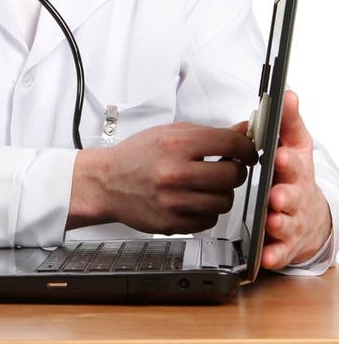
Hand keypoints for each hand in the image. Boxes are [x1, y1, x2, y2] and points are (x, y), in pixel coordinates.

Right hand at [67, 122, 256, 234]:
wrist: (107, 182)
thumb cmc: (137, 155)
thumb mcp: (170, 133)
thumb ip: (208, 133)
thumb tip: (242, 131)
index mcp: (176, 144)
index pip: (230, 143)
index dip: (247, 148)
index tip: (248, 152)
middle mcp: (176, 172)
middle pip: (232, 175)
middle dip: (235, 171)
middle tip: (227, 168)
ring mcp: (174, 201)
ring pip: (225, 201)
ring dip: (222, 193)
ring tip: (207, 185)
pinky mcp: (172, 224)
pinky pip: (210, 220)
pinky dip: (207, 211)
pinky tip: (194, 200)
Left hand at [261, 91, 331, 269]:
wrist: (311, 214)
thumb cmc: (295, 174)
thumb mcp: (295, 144)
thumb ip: (288, 121)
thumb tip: (287, 93)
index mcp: (295, 170)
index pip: (293, 162)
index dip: (287, 159)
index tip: (280, 154)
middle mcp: (295, 196)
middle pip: (292, 196)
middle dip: (286, 196)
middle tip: (276, 195)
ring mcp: (291, 220)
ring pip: (287, 223)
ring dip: (279, 223)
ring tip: (272, 221)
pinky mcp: (286, 243)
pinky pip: (280, 251)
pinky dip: (274, 254)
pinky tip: (266, 256)